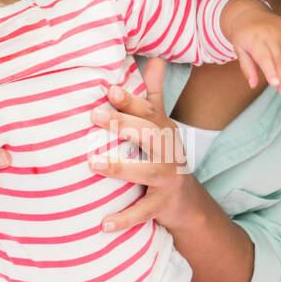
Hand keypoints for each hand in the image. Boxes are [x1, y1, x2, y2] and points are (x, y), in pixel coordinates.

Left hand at [86, 57, 198, 233]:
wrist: (188, 202)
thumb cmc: (164, 156)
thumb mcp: (160, 125)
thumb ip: (154, 95)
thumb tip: (156, 58)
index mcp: (164, 130)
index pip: (148, 111)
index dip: (129, 100)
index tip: (108, 89)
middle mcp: (169, 152)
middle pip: (149, 135)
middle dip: (123, 124)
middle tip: (95, 114)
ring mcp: (168, 178)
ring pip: (146, 172)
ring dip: (119, 167)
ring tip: (93, 164)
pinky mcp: (164, 205)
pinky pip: (143, 212)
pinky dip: (124, 218)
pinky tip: (103, 223)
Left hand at [226, 0, 280, 92]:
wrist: (250, 14)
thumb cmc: (244, 36)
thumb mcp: (239, 50)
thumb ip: (247, 68)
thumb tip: (252, 85)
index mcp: (255, 39)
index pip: (265, 57)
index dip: (271, 71)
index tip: (276, 84)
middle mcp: (270, 34)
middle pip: (280, 58)